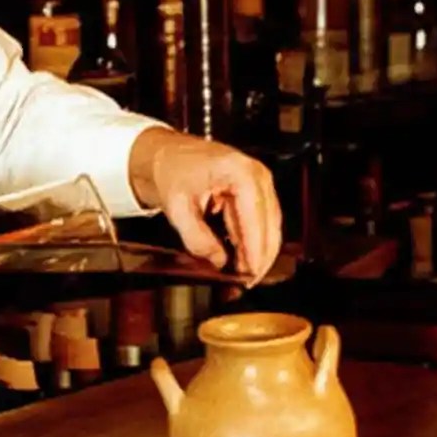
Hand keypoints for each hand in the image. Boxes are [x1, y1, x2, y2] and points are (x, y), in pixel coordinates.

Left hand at [128, 128, 282, 281]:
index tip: (250, 273)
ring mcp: (259, 181)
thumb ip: (197, 238)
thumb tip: (218, 262)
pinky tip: (244, 259)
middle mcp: (256, 174)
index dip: (254, 249)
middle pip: (269, 224)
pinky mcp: (255, 190)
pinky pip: (260, 221)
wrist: (168, 154)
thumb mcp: (177, 207)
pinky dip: (253, 240)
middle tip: (247, 282)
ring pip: (269, 225)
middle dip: (260, 256)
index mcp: (239, 172)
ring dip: (259, 251)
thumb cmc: (172, 171)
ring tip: (245, 276)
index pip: (255, 218)